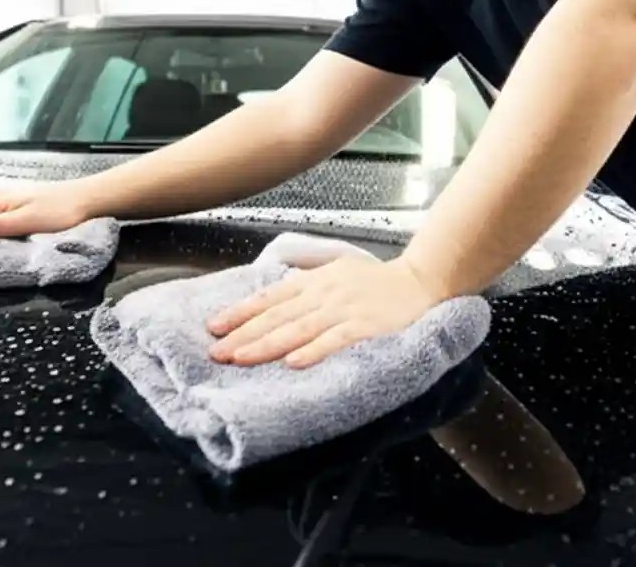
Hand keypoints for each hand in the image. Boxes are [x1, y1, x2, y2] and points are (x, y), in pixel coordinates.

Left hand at [207, 255, 444, 368]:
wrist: (421, 281)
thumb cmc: (377, 282)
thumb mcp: (337, 273)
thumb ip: (306, 286)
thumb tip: (271, 299)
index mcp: (316, 280)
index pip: (270, 296)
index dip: (241, 312)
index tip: (214, 326)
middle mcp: (325, 293)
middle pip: (278, 315)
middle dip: (244, 334)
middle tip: (216, 351)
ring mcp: (345, 310)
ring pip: (299, 328)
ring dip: (267, 344)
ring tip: (241, 358)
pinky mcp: (366, 327)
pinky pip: (335, 340)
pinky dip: (313, 351)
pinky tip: (293, 363)